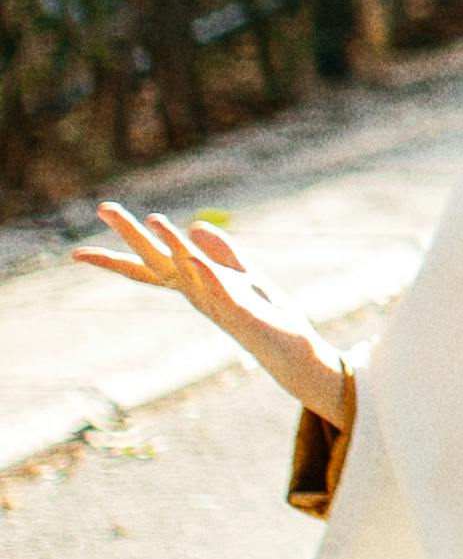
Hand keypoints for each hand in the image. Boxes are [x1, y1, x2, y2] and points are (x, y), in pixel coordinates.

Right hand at [76, 205, 357, 429]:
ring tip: (153, 218)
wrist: (290, 349)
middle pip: (155, 261)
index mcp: (192, 284)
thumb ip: (220, 251)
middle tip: (103, 208)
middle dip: (131, 235)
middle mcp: (196, 293)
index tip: (75, 253)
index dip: (114, 258)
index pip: (146, 268)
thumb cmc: (263, 313)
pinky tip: (194, 254)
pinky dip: (207, 270)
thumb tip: (193, 226)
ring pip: (186, 269)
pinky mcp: (240, 310)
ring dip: (171, 244)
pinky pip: (219, 288)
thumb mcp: (241, 273)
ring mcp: (215, 302)